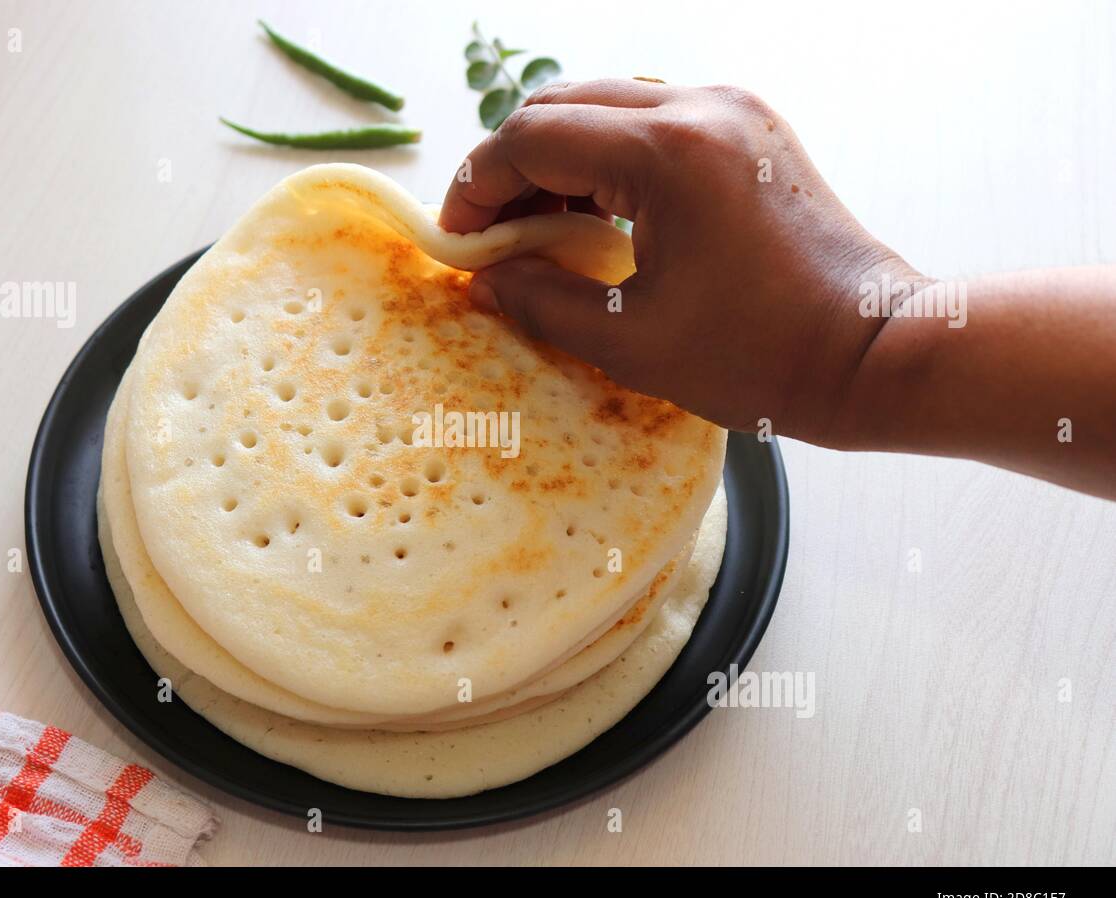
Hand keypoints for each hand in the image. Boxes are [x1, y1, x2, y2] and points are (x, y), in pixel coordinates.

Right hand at [439, 79, 921, 444]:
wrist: (874, 352)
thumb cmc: (760, 358)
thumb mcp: (631, 341)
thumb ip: (542, 301)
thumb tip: (486, 279)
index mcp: (668, 152)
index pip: (532, 138)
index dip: (477, 187)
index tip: (457, 239)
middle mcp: (699, 107)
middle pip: (562, 105)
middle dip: (510, 167)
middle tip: (490, 236)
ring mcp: (731, 110)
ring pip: (606, 105)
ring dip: (557, 159)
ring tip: (539, 233)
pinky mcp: (750, 128)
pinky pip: (652, 120)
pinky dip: (607, 159)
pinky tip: (597, 218)